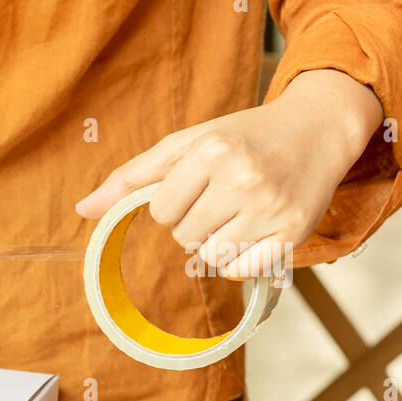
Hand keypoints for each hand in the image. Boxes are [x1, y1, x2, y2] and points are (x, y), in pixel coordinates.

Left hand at [75, 69, 383, 278]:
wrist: (319, 128)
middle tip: (223, 196)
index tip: (198, 184)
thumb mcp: (187, 143)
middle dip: (195, 222)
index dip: (174, 202)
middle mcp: (243, 179)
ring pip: (210, 258)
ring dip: (215, 243)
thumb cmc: (243, 137)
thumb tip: (82, 210)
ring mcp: (271, 209)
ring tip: (238, 213)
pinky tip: (253, 232)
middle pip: (184, 237)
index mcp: (212, 152)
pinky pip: (241, 273)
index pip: (161, 210)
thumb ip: (132, 176)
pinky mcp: (294, 234)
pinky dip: (239, 261)